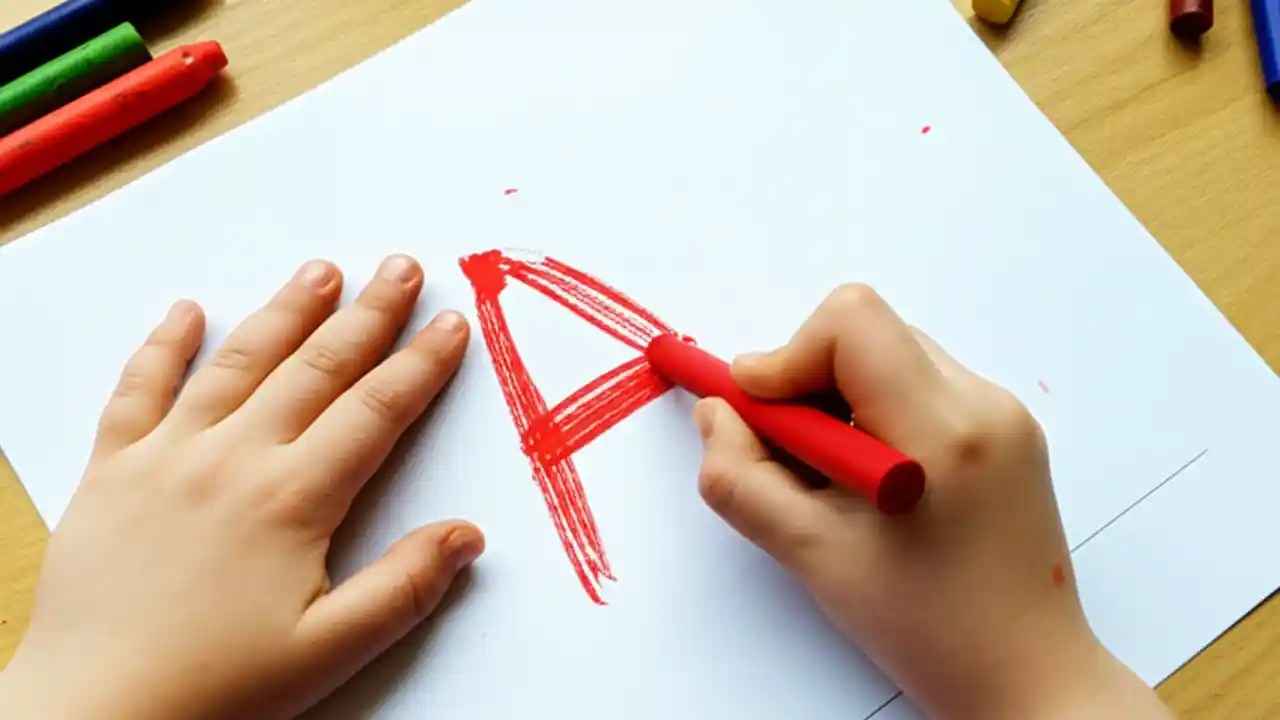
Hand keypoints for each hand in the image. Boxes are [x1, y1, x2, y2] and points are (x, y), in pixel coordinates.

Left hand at [0, 255, 483, 718]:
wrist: (94, 714)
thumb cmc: (215, 689)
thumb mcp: (329, 650)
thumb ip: (404, 588)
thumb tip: (466, 536)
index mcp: (293, 500)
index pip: (375, 412)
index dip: (421, 365)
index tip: (451, 325)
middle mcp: (233, 460)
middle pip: (317, 368)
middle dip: (367, 314)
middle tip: (400, 268)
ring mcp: (168, 457)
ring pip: (238, 363)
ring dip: (285, 311)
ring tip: (320, 270)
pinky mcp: (112, 471)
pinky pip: (138, 390)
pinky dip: (162, 346)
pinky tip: (187, 311)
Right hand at [694, 285, 1171, 719]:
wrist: (1026, 674)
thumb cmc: (927, 628)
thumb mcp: (811, 555)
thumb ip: (740, 478)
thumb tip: (717, 412)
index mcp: (941, 430)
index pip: (852, 322)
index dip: (786, 357)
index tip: (757, 415)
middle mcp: (984, 404)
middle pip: (868, 333)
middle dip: (810, 380)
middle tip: (792, 455)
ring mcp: (1004, 414)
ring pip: (891, 357)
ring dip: (842, 400)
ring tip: (836, 479)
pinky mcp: (1008, 431)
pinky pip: (922, 387)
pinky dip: (878, 416)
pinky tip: (875, 484)